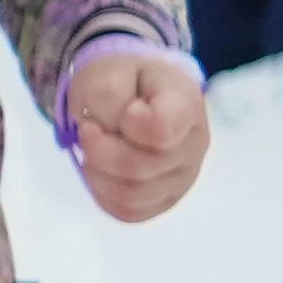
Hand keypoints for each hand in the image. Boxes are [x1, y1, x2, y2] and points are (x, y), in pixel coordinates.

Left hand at [57, 39, 210, 221]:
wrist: (136, 95)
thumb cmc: (126, 81)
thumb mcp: (110, 70)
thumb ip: (107, 93)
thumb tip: (110, 130)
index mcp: (186, 105)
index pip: (161, 129)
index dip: (129, 123)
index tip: (121, 110)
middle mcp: (194, 146)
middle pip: (140, 168)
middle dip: (98, 149)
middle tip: (88, 128)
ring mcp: (183, 179)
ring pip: (133, 196)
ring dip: (97, 173)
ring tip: (93, 149)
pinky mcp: (165, 201)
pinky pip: (129, 212)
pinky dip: (104, 193)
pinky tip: (102, 170)